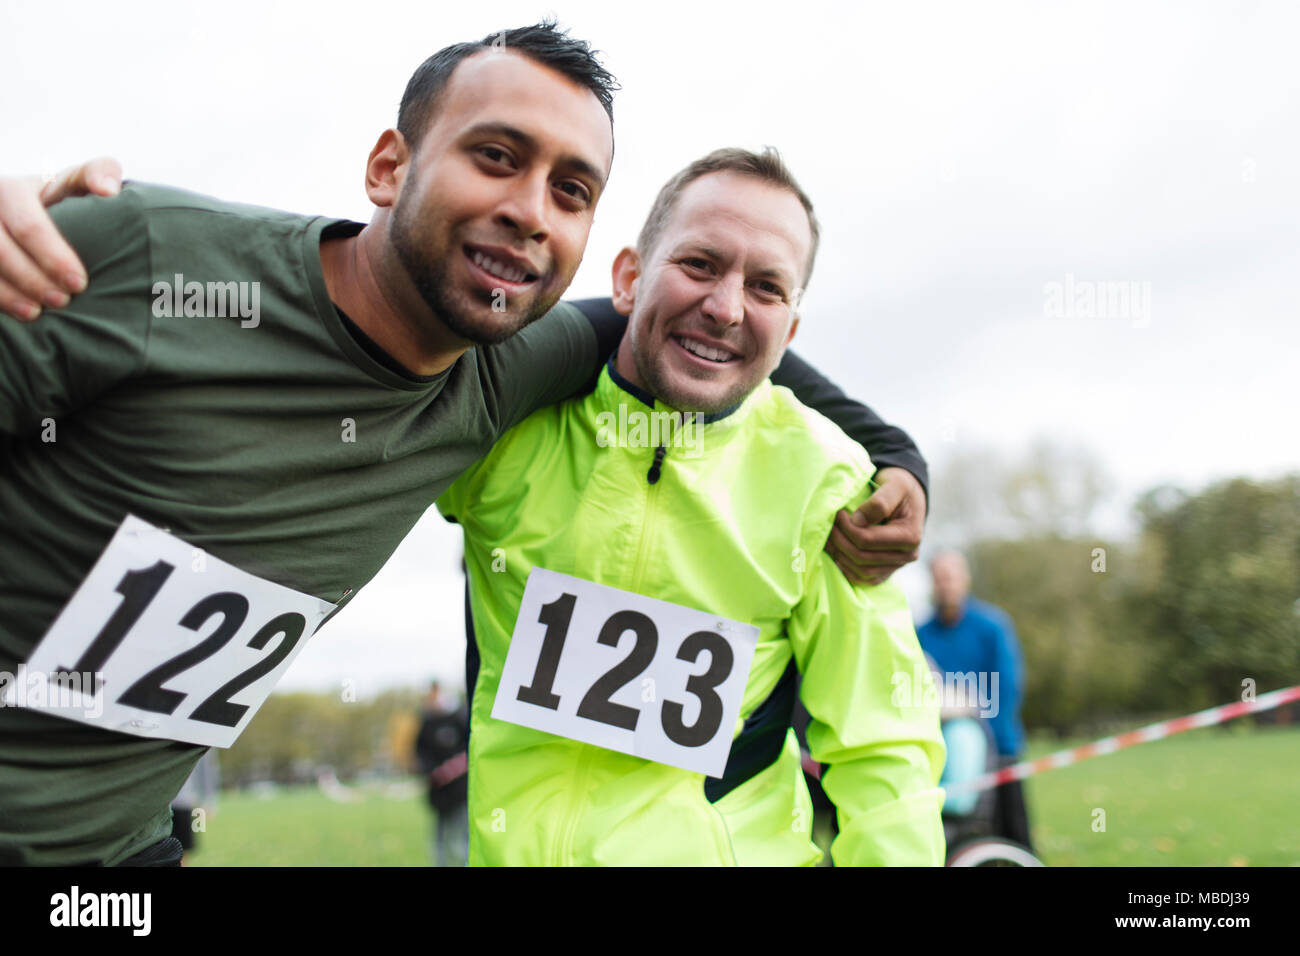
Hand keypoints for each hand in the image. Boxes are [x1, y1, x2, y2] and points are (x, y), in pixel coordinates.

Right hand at [0, 158, 121, 320]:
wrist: (22, 210)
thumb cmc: (58, 198)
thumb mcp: (74, 181)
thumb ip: (97, 172)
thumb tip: (109, 190)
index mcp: (12, 191)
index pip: (29, 226)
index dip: (53, 256)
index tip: (79, 282)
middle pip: (0, 248)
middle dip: (33, 279)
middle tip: (64, 300)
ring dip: (9, 293)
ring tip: (38, 312)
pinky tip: (19, 313)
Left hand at [825, 466, 925, 585]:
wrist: (906, 497)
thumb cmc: (900, 488)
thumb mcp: (895, 485)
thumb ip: (880, 502)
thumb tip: (857, 521)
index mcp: (911, 537)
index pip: (868, 540)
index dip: (847, 528)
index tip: (838, 512)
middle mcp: (907, 556)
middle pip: (862, 557)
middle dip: (839, 541)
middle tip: (828, 524)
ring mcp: (896, 566)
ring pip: (860, 571)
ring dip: (839, 555)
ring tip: (828, 537)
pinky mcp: (886, 571)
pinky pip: (862, 579)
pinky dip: (846, 569)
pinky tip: (835, 553)